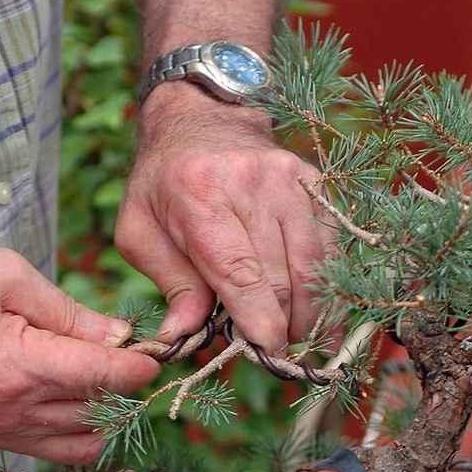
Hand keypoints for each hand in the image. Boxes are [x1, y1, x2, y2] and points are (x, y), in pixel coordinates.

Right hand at [0, 241, 157, 464]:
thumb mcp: (6, 275)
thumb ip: (70, 314)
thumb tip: (121, 338)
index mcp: (19, 366)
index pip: (107, 378)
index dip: (142, 366)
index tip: (156, 352)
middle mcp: (12, 411)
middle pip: (102, 414)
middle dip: (128, 388)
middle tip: (136, 357)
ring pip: (84, 443)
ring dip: (107, 415)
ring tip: (108, 378)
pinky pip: (53, 451)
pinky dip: (77, 431)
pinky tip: (78, 399)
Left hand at [114, 90, 331, 352]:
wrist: (200, 117)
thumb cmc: (163, 184)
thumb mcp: (140, 231)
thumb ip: (169, 284)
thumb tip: (182, 335)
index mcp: (199, 197)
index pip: (239, 272)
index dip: (259, 319)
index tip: (268, 351)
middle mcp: (250, 184)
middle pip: (281, 276)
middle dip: (283, 325)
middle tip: (276, 354)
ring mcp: (288, 180)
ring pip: (313, 265)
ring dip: (311, 312)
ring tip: (300, 338)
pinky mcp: (313, 183)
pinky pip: (330, 245)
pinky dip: (328, 284)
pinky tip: (320, 313)